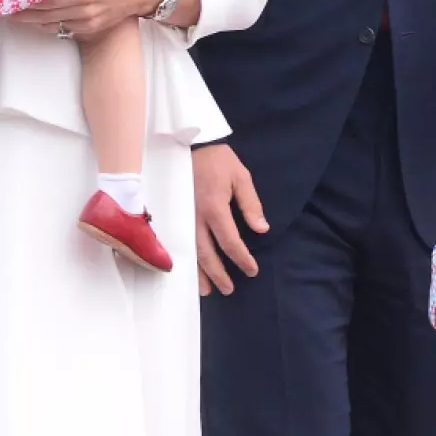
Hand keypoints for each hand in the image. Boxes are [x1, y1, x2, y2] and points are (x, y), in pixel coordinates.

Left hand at [15, 0, 168, 38]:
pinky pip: (65, 29)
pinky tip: (38, 22)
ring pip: (54, 23)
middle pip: (47, 13)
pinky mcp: (92, 28)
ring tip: (16, 16)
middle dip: (26, 12)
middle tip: (7, 8)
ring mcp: (88, 21)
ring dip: (34, 21)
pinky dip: (50, 26)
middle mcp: (84, 9)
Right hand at [193, 143, 268, 296]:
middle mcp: (195, 217)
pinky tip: (187, 272)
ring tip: (206, 291)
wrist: (187, 144)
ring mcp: (181, 218)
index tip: (251, 270)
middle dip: (218, 274)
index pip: (230, 242)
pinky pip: (178, 243)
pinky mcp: (173, 216)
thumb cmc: (217, 160)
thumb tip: (261, 229)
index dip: (242, 259)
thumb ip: (251, 204)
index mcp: (214, 207)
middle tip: (228, 290)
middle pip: (206, 254)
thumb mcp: (240, 176)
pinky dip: (183, 260)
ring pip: (189, 252)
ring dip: (198, 274)